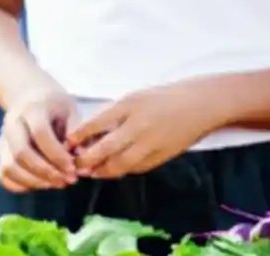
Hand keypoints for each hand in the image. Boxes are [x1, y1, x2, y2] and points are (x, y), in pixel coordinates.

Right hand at [0, 84, 79, 192]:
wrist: (29, 96)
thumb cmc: (54, 105)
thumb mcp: (70, 110)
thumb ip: (76, 134)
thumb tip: (80, 161)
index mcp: (32, 109)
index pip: (40, 133)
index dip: (57, 154)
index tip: (73, 167)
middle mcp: (12, 123)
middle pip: (21, 153)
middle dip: (46, 172)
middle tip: (68, 180)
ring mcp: (2, 139)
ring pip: (9, 167)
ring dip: (34, 181)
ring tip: (58, 183)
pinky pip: (2, 175)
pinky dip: (21, 184)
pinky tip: (42, 183)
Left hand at [65, 81, 222, 179]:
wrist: (201, 104)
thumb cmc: (164, 97)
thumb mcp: (135, 97)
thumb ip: (114, 114)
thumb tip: (89, 133)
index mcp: (129, 105)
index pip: (96, 123)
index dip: (79, 136)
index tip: (68, 143)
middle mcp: (138, 126)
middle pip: (104, 149)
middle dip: (85, 159)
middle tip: (74, 163)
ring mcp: (151, 144)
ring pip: (119, 165)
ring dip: (101, 170)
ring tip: (90, 171)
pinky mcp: (161, 157)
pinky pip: (136, 168)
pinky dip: (121, 170)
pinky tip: (112, 169)